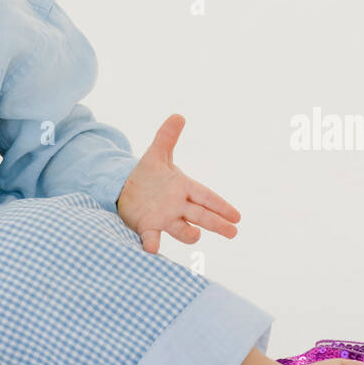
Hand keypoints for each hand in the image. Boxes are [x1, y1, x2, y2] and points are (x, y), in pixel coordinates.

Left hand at [115, 113, 240, 254]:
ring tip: (196, 235)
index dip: (221, 205)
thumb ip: (167, 137)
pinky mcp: (147, 226)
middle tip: (233, 232)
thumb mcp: (157, 154)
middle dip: (217, 223)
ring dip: (188, 233)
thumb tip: (178, 115)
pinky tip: (152, 249)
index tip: (237, 216)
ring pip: (181, 229)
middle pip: (201, 215)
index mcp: (183, 188)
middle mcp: (177, 206)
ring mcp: (164, 218)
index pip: (206, 196)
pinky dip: (152, 243)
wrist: (126, 189)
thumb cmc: (149, 175)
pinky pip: (152, 236)